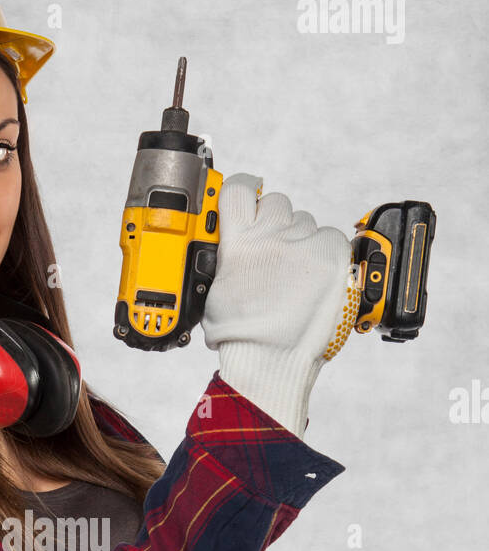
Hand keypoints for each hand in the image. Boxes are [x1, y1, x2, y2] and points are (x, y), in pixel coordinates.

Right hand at [201, 173, 359, 435]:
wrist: (272, 360)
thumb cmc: (242, 335)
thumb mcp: (218, 289)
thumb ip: (229, 257)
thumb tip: (235, 245)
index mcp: (238, 242)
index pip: (239, 190)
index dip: (244, 192)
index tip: (248, 200)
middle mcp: (271, 236)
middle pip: (276, 203)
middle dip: (275, 222)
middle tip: (274, 252)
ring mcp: (304, 244)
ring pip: (305, 222)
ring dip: (300, 241)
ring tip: (296, 276)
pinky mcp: (332, 254)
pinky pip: (330, 239)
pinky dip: (324, 256)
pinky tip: (315, 280)